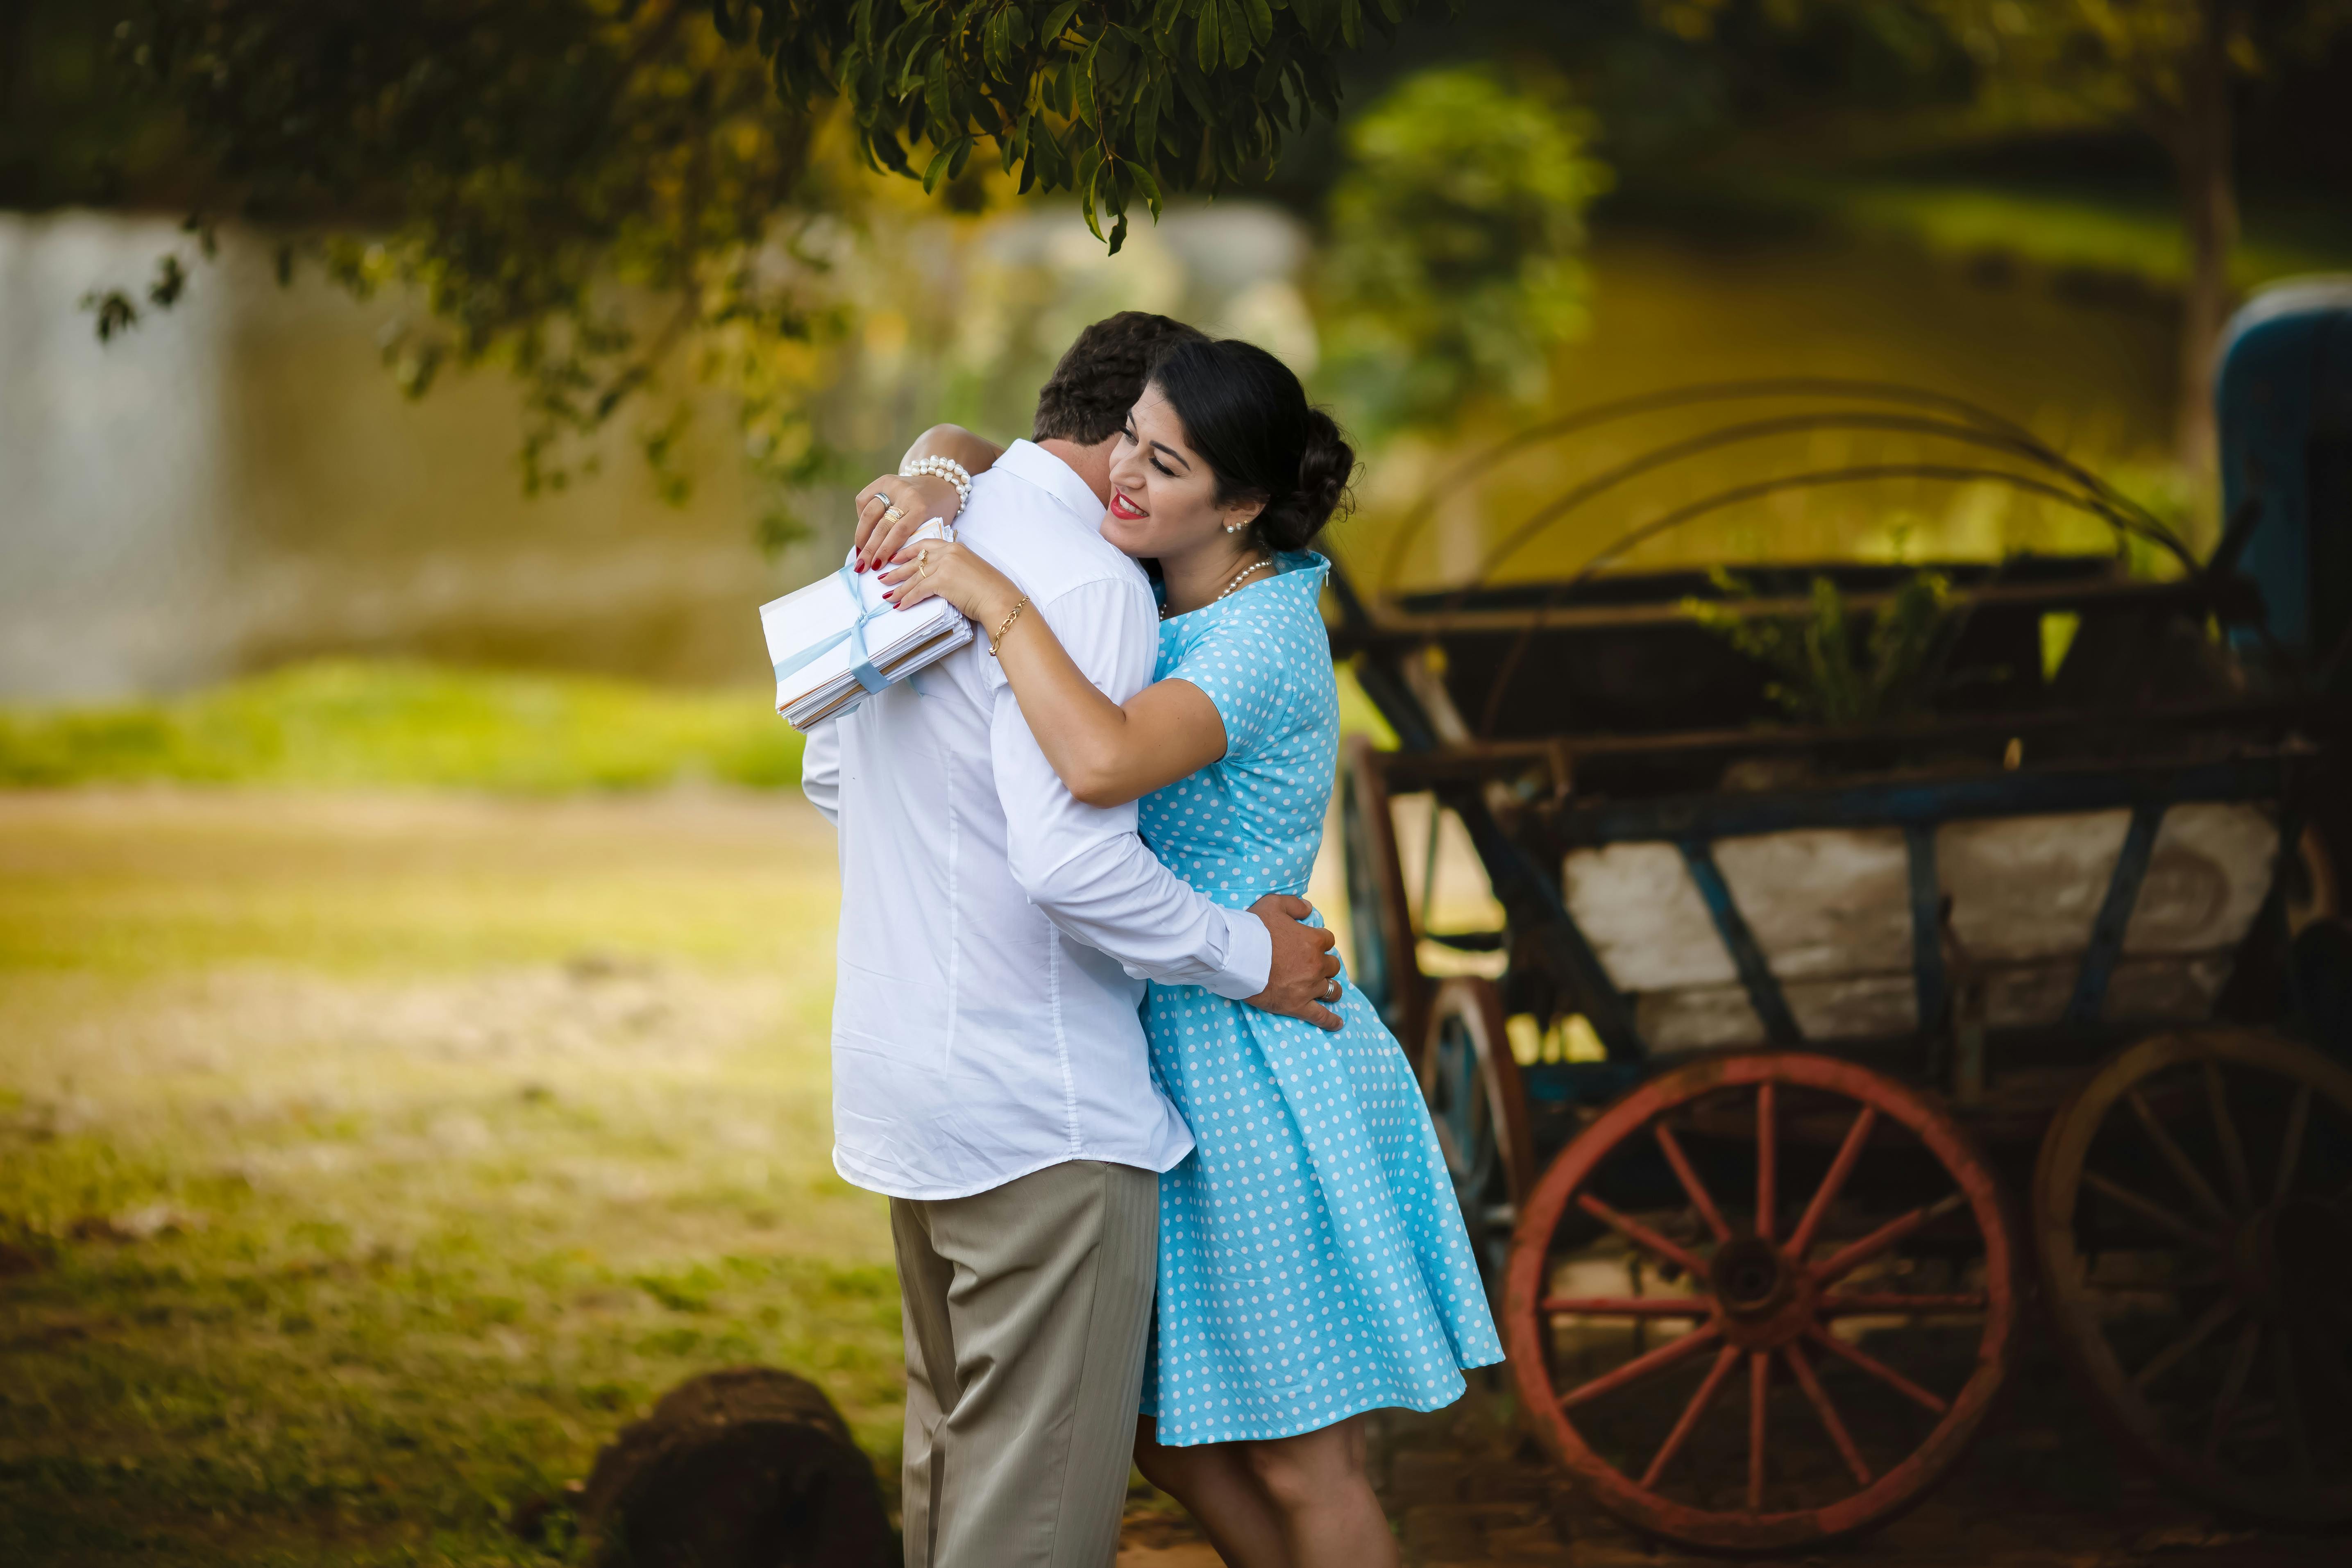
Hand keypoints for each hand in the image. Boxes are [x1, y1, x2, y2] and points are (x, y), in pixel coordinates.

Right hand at [852, 472, 962, 572]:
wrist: (941, 483)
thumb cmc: (938, 510)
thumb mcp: (933, 526)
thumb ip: (913, 539)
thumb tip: (888, 560)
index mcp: (921, 508)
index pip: (898, 532)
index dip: (885, 550)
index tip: (876, 566)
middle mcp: (905, 494)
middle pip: (881, 525)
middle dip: (869, 548)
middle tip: (861, 566)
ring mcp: (893, 485)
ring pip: (868, 512)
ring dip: (860, 535)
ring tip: (859, 553)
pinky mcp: (883, 480)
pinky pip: (864, 499)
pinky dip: (861, 516)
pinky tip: (863, 530)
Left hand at [881, 539, 1016, 624]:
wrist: (999, 598)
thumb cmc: (991, 589)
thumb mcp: (971, 570)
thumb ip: (954, 568)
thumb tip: (940, 579)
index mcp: (955, 547)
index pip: (925, 545)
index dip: (907, 552)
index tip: (896, 558)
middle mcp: (948, 553)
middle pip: (915, 561)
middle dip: (897, 571)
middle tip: (884, 578)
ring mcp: (944, 565)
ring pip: (914, 577)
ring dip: (899, 588)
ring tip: (887, 595)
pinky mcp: (941, 581)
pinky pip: (918, 591)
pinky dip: (907, 599)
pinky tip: (900, 606)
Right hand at [1244, 894, 1343, 1031]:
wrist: (1236, 955)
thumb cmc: (1252, 928)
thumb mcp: (1273, 904)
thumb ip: (1294, 905)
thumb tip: (1309, 908)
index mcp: (1313, 940)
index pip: (1328, 940)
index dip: (1319, 941)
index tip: (1310, 944)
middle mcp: (1316, 964)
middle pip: (1332, 966)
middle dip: (1324, 965)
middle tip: (1312, 966)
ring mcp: (1309, 987)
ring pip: (1331, 989)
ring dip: (1330, 988)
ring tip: (1327, 991)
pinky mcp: (1297, 1006)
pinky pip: (1321, 1017)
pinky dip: (1331, 1021)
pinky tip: (1338, 1024)